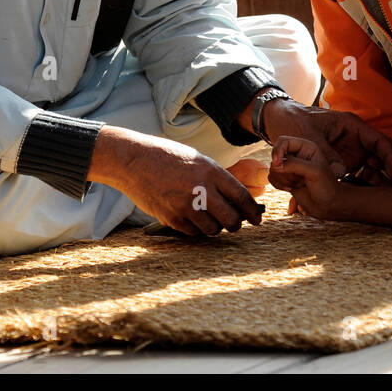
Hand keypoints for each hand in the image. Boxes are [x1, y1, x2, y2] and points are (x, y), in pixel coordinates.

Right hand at [88, 127, 263, 235]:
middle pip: (231, 219)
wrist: (135, 161)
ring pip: (213, 229)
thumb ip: (217, 179)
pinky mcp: (172, 218)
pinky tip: (192, 219)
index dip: (252, 211)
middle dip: (236, 224)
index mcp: (211, 171)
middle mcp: (201, 189)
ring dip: (215, 228)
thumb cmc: (167, 158)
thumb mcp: (197, 160)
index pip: (242, 196)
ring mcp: (186, 206)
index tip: (256, 219)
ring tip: (211, 221)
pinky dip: (196, 229)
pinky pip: (193, 232)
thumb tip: (237, 199)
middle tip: (234, 224)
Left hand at [261, 99, 391, 185]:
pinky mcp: (349, 160)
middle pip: (388, 153)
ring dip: (391, 180)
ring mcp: (355, 149)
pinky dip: (376, 183)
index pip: (381, 142)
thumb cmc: (294, 122)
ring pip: (381, 164)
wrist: (281, 120)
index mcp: (352, 126)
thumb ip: (324, 155)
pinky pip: (368, 172)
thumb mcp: (308, 137)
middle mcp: (358, 137)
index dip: (391, 159)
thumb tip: (341, 174)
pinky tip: (382, 198)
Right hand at [268, 136, 346, 219]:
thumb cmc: (326, 186)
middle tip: (301, 179)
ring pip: (273, 169)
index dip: (278, 150)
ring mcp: (289, 167)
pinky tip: (292, 189)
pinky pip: (271, 178)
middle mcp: (296, 155)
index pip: (283, 141)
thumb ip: (294, 165)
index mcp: (305, 147)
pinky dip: (279, 185)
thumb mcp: (314, 171)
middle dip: (285, 171)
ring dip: (284, 180)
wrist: (328, 205)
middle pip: (276, 157)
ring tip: (299, 184)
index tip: (277, 163)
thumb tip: (275, 165)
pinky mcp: (285, 178)